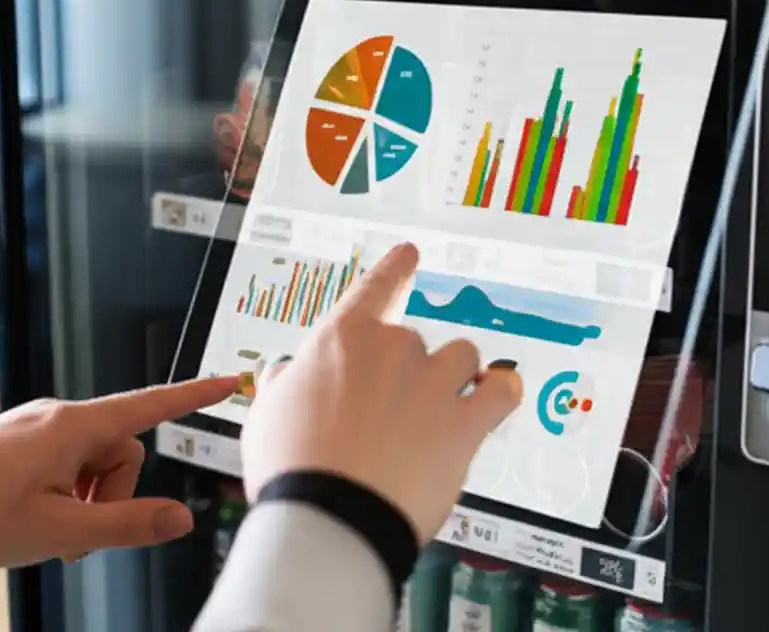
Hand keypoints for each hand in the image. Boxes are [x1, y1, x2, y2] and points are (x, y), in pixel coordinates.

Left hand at [0, 377, 234, 566]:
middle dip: (113, 495)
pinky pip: (68, 462)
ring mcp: (41, 427)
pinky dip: (68, 493)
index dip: (193, 396)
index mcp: (73, 427)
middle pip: (122, 451)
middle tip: (78, 534)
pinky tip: (40, 519)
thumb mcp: (63, 531)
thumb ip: (127, 526)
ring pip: (95, 462)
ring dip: (88, 499)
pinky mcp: (25, 440)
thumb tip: (181, 519)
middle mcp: (60, 417)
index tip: (228, 381)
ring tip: (53, 532)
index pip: (150, 405)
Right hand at [241, 244, 523, 543]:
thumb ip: (282, 385)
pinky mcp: (466, 423)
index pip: (377, 286)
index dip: (397, 268)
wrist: (330, 516)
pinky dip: (500, 393)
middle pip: (415, 339)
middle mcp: (393, 348)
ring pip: (462, 356)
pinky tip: (493, 400)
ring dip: (454, 377)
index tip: (410, 253)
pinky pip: (502, 391)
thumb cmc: (292, 468)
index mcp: (342, 338)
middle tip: (385, 417)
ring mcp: (433, 382)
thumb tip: (285, 374)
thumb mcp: (267, 415)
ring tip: (437, 412)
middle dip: (405, 371)